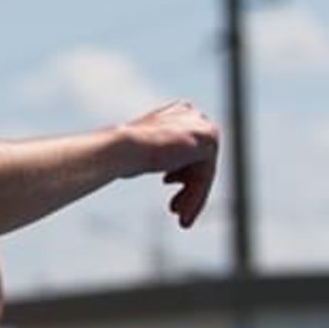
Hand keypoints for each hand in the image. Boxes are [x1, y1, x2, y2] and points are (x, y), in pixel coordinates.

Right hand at [118, 101, 218, 229]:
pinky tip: (184, 214)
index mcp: (178, 111)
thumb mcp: (144, 150)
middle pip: (198, 160)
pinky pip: (206, 175)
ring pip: (203, 170)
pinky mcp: (208, 141)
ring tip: (179, 217)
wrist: (121, 148)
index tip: (168, 185)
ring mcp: (203, 126)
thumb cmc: (120, 153)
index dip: (181, 170)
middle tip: (175, 209)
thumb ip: (163, 154)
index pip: (188, 147)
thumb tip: (174, 172)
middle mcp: (193, 115)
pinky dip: (196, 197)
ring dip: (192, 196)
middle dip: (188, 186)